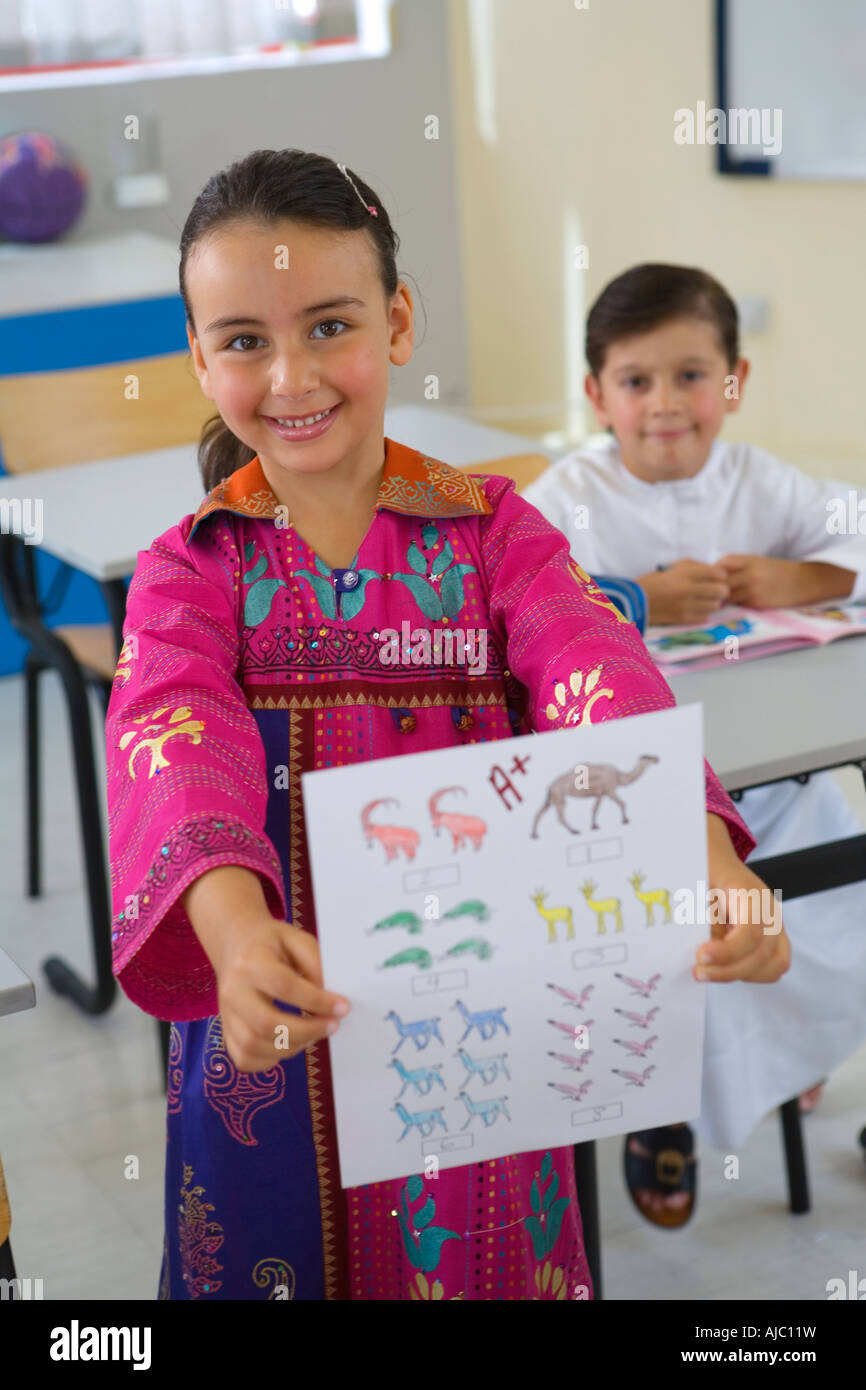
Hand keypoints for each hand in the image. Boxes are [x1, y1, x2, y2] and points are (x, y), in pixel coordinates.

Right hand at [204, 910, 349, 1071]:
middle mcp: (233, 990)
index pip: (284, 987)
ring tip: (313, 1034)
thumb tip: (331, 999)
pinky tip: (290, 1045)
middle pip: (266, 1023)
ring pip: (253, 1046)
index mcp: (251, 961)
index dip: (316, 1001)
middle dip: (306, 1031)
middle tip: (332, 1026)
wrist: (236, 945)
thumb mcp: (297, 939)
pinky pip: (244, 1059)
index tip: (342, 1007)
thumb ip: (316, 964)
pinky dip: (270, 1061)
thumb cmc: (271, 942)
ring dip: (292, 1047)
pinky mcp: (225, 1031)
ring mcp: (226, 1014)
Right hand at [638, 559, 729, 624]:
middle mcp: (688, 589)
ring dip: (713, 602)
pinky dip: (704, 612)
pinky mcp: (682, 619)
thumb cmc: (654, 580)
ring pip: (715, 605)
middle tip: (717, 589)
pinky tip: (697, 608)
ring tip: (706, 600)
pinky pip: (704, 617)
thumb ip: (694, 566)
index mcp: (684, 573)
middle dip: (722, 589)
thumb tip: (714, 571)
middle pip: (721, 590)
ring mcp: (686, 606)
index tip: (717, 576)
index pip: (716, 573)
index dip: (721, 574)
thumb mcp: (673, 567)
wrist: (635, 600)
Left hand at [697, 815, 790, 982]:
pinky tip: (723, 969)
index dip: (728, 951)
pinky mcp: (773, 939)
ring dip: (739, 975)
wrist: (715, 858)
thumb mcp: (694, 883)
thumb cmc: (702, 868)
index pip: (752, 930)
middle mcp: (770, 910)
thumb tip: (688, 945)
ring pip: (773, 965)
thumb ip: (695, 912)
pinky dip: (748, 974)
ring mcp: (776, 925)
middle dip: (729, 970)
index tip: (700, 956)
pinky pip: (772, 967)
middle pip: (763, 953)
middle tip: (698, 972)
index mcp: (751, 892)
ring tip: (708, 972)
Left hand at [717, 554, 856, 607]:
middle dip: (712, 588)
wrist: (803, 581)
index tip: (709, 579)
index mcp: (749, 559)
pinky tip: (729, 608)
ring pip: (727, 595)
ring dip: (719, 600)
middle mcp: (750, 572)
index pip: (721, 563)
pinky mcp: (758, 601)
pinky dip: (731, 606)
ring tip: (714, 603)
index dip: (712, 572)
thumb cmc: (778, 572)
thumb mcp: (759, 562)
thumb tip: (716, 575)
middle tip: (707, 594)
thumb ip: (739, 567)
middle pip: (721, 580)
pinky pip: (738, 604)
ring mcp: (754, 588)